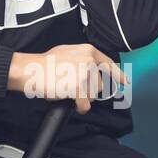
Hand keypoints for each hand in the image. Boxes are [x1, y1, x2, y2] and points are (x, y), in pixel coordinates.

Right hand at [8, 44, 129, 114]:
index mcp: (88, 51)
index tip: (125, 82)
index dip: (118, 74)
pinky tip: (73, 104)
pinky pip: (85, 105)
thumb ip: (82, 58)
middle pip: (100, 84)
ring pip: (93, 95)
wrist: (31, 70)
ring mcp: (84, 74)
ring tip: (68, 91)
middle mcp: (89, 61)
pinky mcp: (78, 88)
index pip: (108, 64)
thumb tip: (91, 67)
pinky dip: (80, 107)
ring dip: (83, 98)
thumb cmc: (44, 63)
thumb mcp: (67, 52)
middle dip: (90, 90)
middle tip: (73, 87)